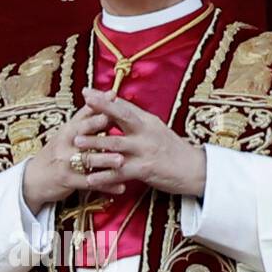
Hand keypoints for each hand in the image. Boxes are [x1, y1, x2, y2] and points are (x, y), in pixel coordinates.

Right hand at [21, 104, 124, 214]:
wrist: (33, 179)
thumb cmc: (56, 152)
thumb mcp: (67, 134)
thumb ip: (87, 119)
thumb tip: (108, 99)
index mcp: (67, 130)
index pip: (83, 115)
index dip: (97, 105)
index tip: (112, 96)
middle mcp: (65, 143)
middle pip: (82, 132)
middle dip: (96, 126)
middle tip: (113, 122)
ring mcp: (65, 162)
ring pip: (87, 159)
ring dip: (105, 160)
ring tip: (121, 160)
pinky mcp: (67, 180)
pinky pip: (89, 183)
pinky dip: (106, 185)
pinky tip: (121, 187)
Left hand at [75, 88, 206, 195]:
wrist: (195, 170)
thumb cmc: (170, 148)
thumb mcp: (155, 128)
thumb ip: (135, 117)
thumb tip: (113, 101)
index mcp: (147, 121)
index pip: (123, 106)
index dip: (104, 99)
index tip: (86, 92)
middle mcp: (146, 133)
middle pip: (121, 119)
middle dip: (99, 115)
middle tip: (79, 113)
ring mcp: (145, 151)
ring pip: (116, 146)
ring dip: (95, 145)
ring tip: (76, 144)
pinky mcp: (145, 170)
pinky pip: (120, 173)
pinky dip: (104, 176)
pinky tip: (90, 179)